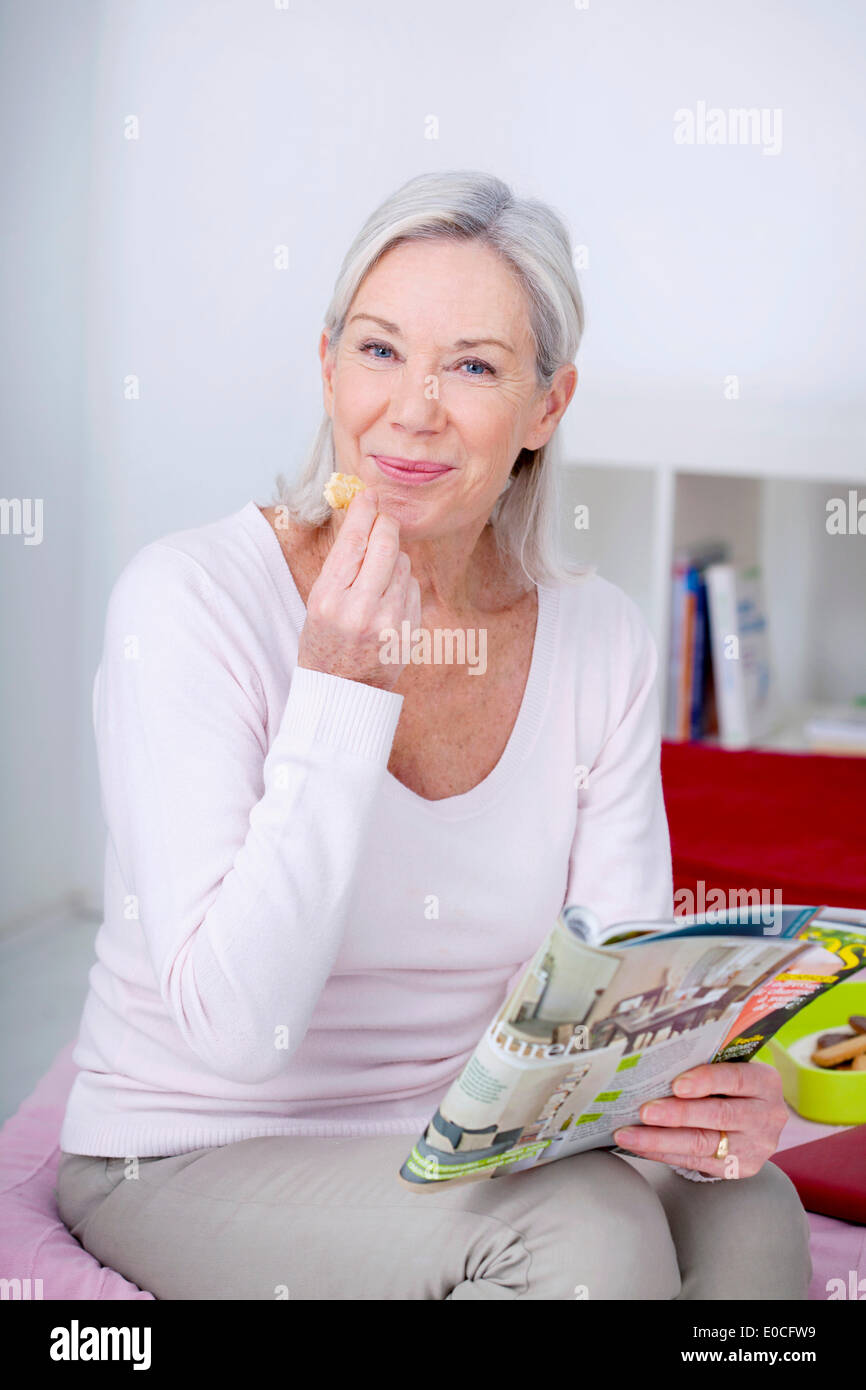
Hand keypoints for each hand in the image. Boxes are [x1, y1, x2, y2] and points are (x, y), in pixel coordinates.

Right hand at [298, 487, 420, 692]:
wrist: (342, 689)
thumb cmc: (325, 639)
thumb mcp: (319, 600)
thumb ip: (342, 563)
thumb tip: (363, 516)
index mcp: (330, 600)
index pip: (353, 542)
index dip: (364, 512)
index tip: (369, 494)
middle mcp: (361, 610)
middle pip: (385, 546)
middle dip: (386, 525)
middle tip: (383, 519)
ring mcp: (390, 622)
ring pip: (402, 563)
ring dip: (393, 558)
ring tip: (375, 577)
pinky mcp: (409, 630)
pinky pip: (412, 586)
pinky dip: (402, 582)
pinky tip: (387, 598)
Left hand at [612, 1061, 788, 1178]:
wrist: (755, 1117)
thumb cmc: (732, 1083)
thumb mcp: (731, 1066)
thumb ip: (706, 1062)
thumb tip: (657, 1061)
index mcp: (766, 1083)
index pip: (736, 1079)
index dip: (705, 1081)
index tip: (676, 1085)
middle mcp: (766, 1117)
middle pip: (718, 1116)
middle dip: (677, 1114)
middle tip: (644, 1112)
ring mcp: (754, 1147)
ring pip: (703, 1144)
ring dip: (661, 1139)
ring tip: (629, 1134)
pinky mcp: (738, 1168)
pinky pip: (695, 1161)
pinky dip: (663, 1153)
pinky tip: (640, 1146)